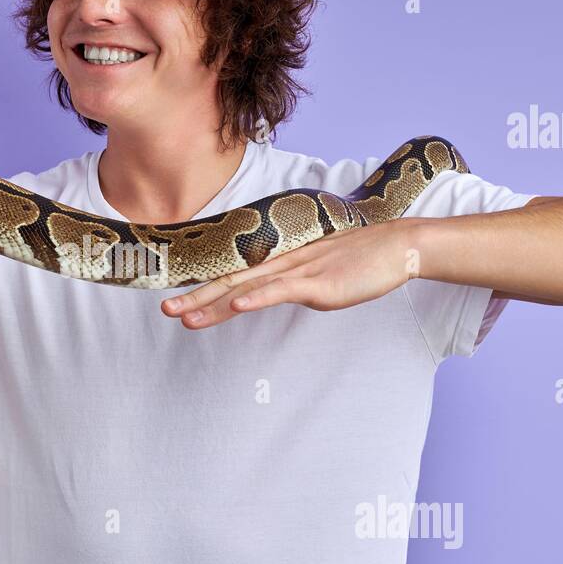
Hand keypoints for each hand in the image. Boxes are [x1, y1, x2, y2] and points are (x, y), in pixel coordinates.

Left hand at [160, 219, 422, 328]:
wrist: (398, 247)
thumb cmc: (363, 261)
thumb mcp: (322, 276)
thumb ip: (297, 285)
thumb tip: (280, 294)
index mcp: (283, 265)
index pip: (236, 279)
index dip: (206, 289)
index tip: (179, 300)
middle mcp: (283, 265)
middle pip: (232, 283)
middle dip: (196, 298)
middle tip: (164, 311)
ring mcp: (298, 272)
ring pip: (248, 290)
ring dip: (214, 304)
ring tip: (185, 317)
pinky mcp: (318, 283)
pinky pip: (282, 291)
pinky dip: (258, 299)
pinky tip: (237, 307)